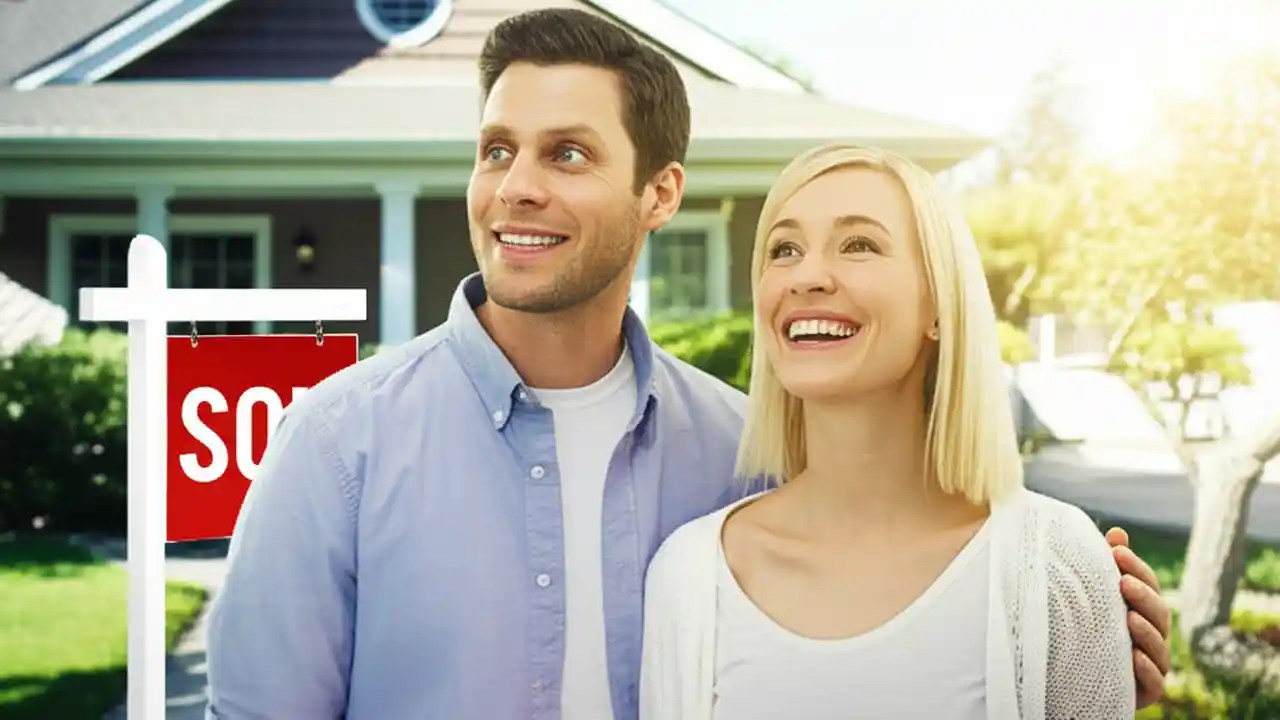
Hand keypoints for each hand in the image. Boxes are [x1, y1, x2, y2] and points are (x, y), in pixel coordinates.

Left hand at [1105, 527, 1171, 708]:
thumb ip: (1109, 569)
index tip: (1116, 553)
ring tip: (1130, 618)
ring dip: (1146, 632)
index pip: (1148, 586)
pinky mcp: (1145, 692)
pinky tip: (1135, 657)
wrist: (1077, 681)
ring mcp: (1152, 665)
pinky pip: (1154, 683)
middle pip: (1159, 613)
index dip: (1137, 569)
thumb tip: (1118, 532)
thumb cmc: (1091, 631)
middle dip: (1143, 596)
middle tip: (1123, 582)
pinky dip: (1147, 670)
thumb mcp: (1097, 599)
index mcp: (1142, 611)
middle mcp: (1152, 637)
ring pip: (1159, 648)